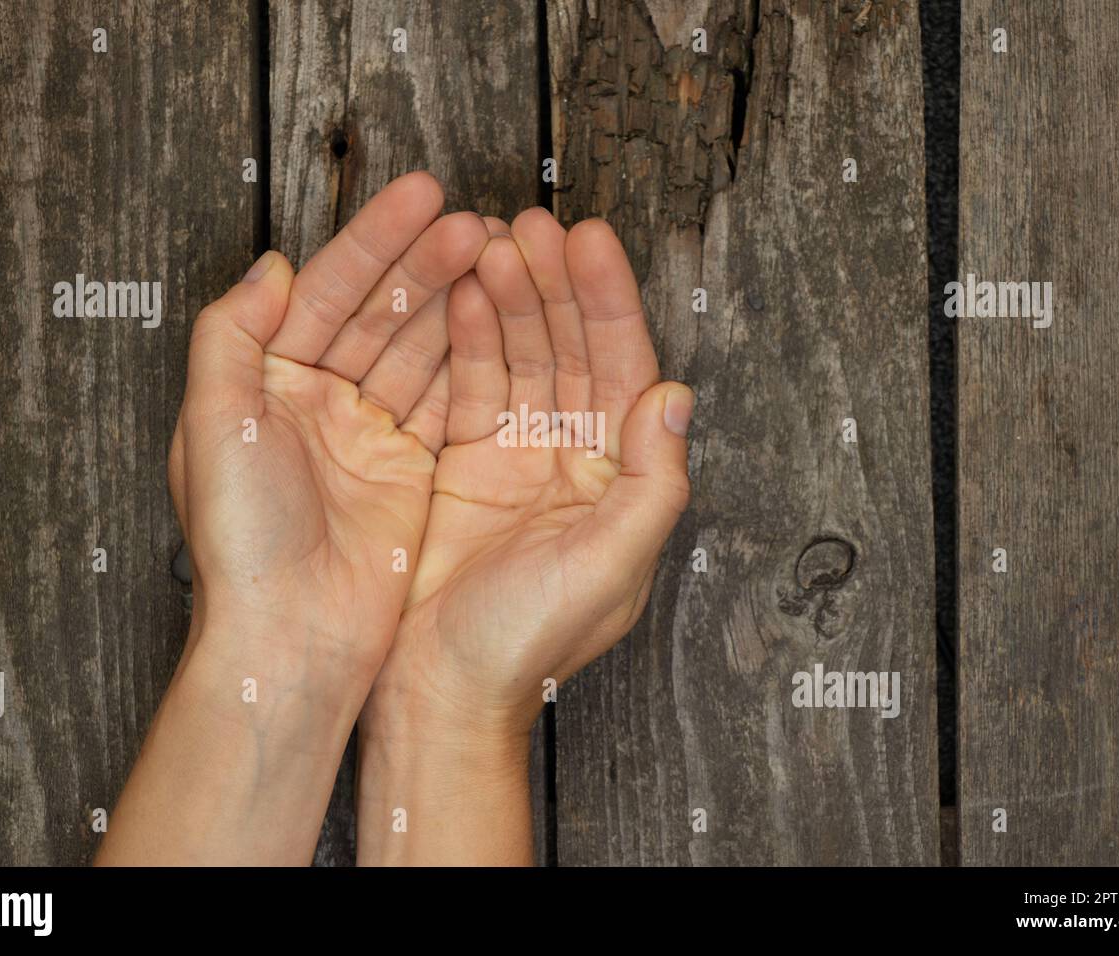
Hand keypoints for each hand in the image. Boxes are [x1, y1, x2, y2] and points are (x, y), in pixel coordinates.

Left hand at [99, 172, 487, 864]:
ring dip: (454, 300)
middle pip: (379, 311)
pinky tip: (496, 316)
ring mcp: (369, 435)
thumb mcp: (211, 425)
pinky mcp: (412, 470)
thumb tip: (273, 265)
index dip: (372, 239)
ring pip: (419, 347)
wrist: (291, 638)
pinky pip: (444, 398)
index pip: (326, 292)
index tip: (423, 194)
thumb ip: (230, 334)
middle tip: (474, 221)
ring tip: (497, 253)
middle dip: (424, 263)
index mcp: (264, 383)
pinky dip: (469, 357)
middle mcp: (317, 402)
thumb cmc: (241, 543)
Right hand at [356, 211, 692, 863]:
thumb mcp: (611, 562)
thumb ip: (652, 480)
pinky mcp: (464, 461)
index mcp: (620, 480)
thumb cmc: (530, 640)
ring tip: (489, 244)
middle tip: (530, 226)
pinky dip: (468, 337)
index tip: (590, 240)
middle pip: (573, 350)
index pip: (623, 370)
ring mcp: (517, 456)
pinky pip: (472, 383)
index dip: (610, 303)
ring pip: (523, 356)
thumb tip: (677, 397)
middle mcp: (574, 460)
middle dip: (556, 285)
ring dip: (510, 298)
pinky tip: (460, 292)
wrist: (441, 687)